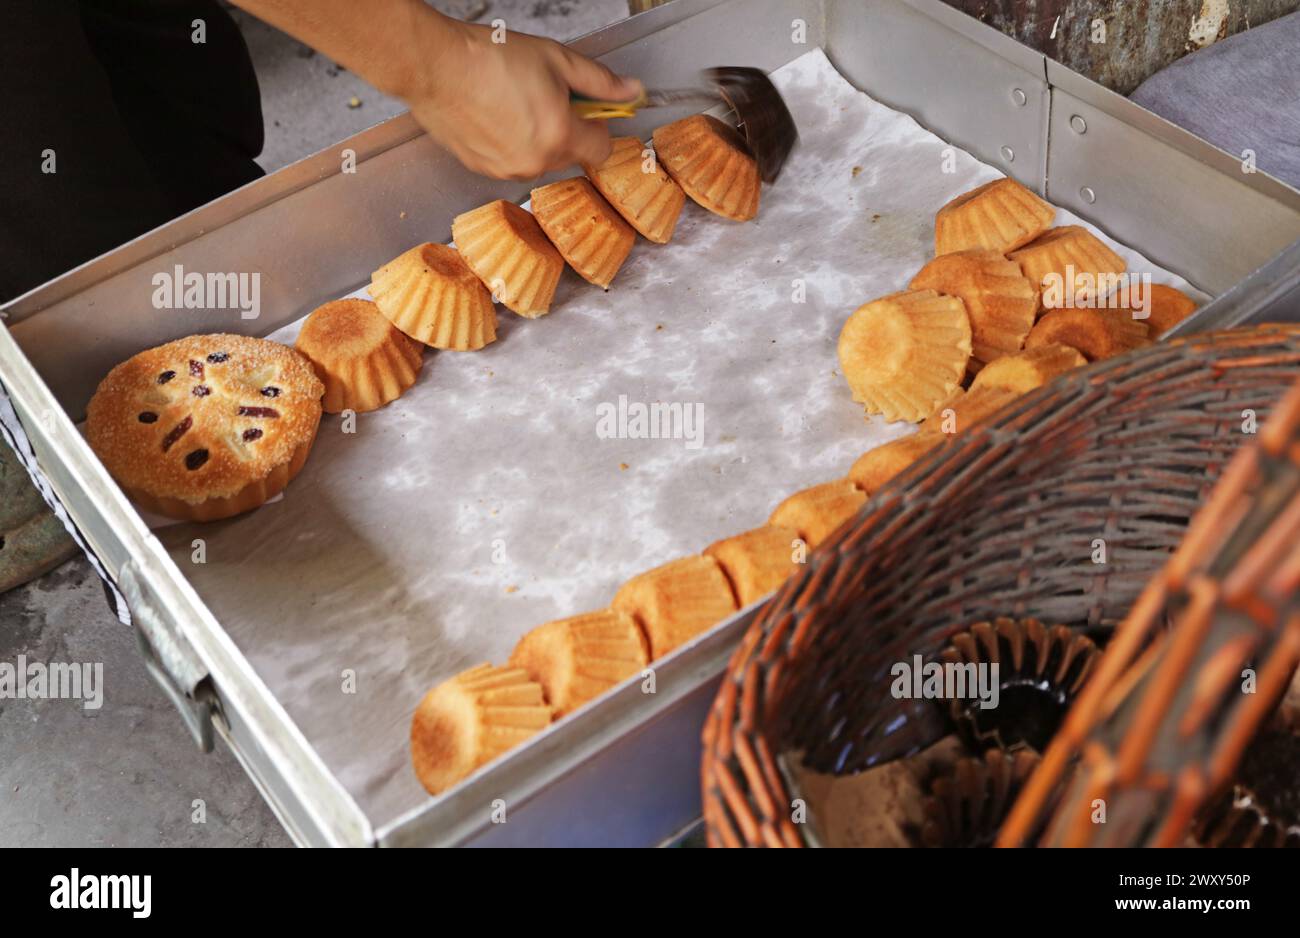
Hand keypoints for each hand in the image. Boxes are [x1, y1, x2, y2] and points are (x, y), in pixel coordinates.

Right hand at [410, 21, 641, 179]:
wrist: (436, 67)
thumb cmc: (490, 58)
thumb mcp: (557, 59)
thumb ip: (600, 81)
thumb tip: (632, 90)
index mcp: (559, 136)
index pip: (602, 150)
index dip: (599, 127)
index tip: (588, 110)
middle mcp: (535, 162)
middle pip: (570, 155)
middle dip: (566, 129)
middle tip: (546, 96)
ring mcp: (507, 170)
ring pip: (539, 160)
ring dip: (537, 138)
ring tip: (515, 104)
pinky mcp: (483, 170)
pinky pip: (511, 162)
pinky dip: (511, 144)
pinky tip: (496, 116)